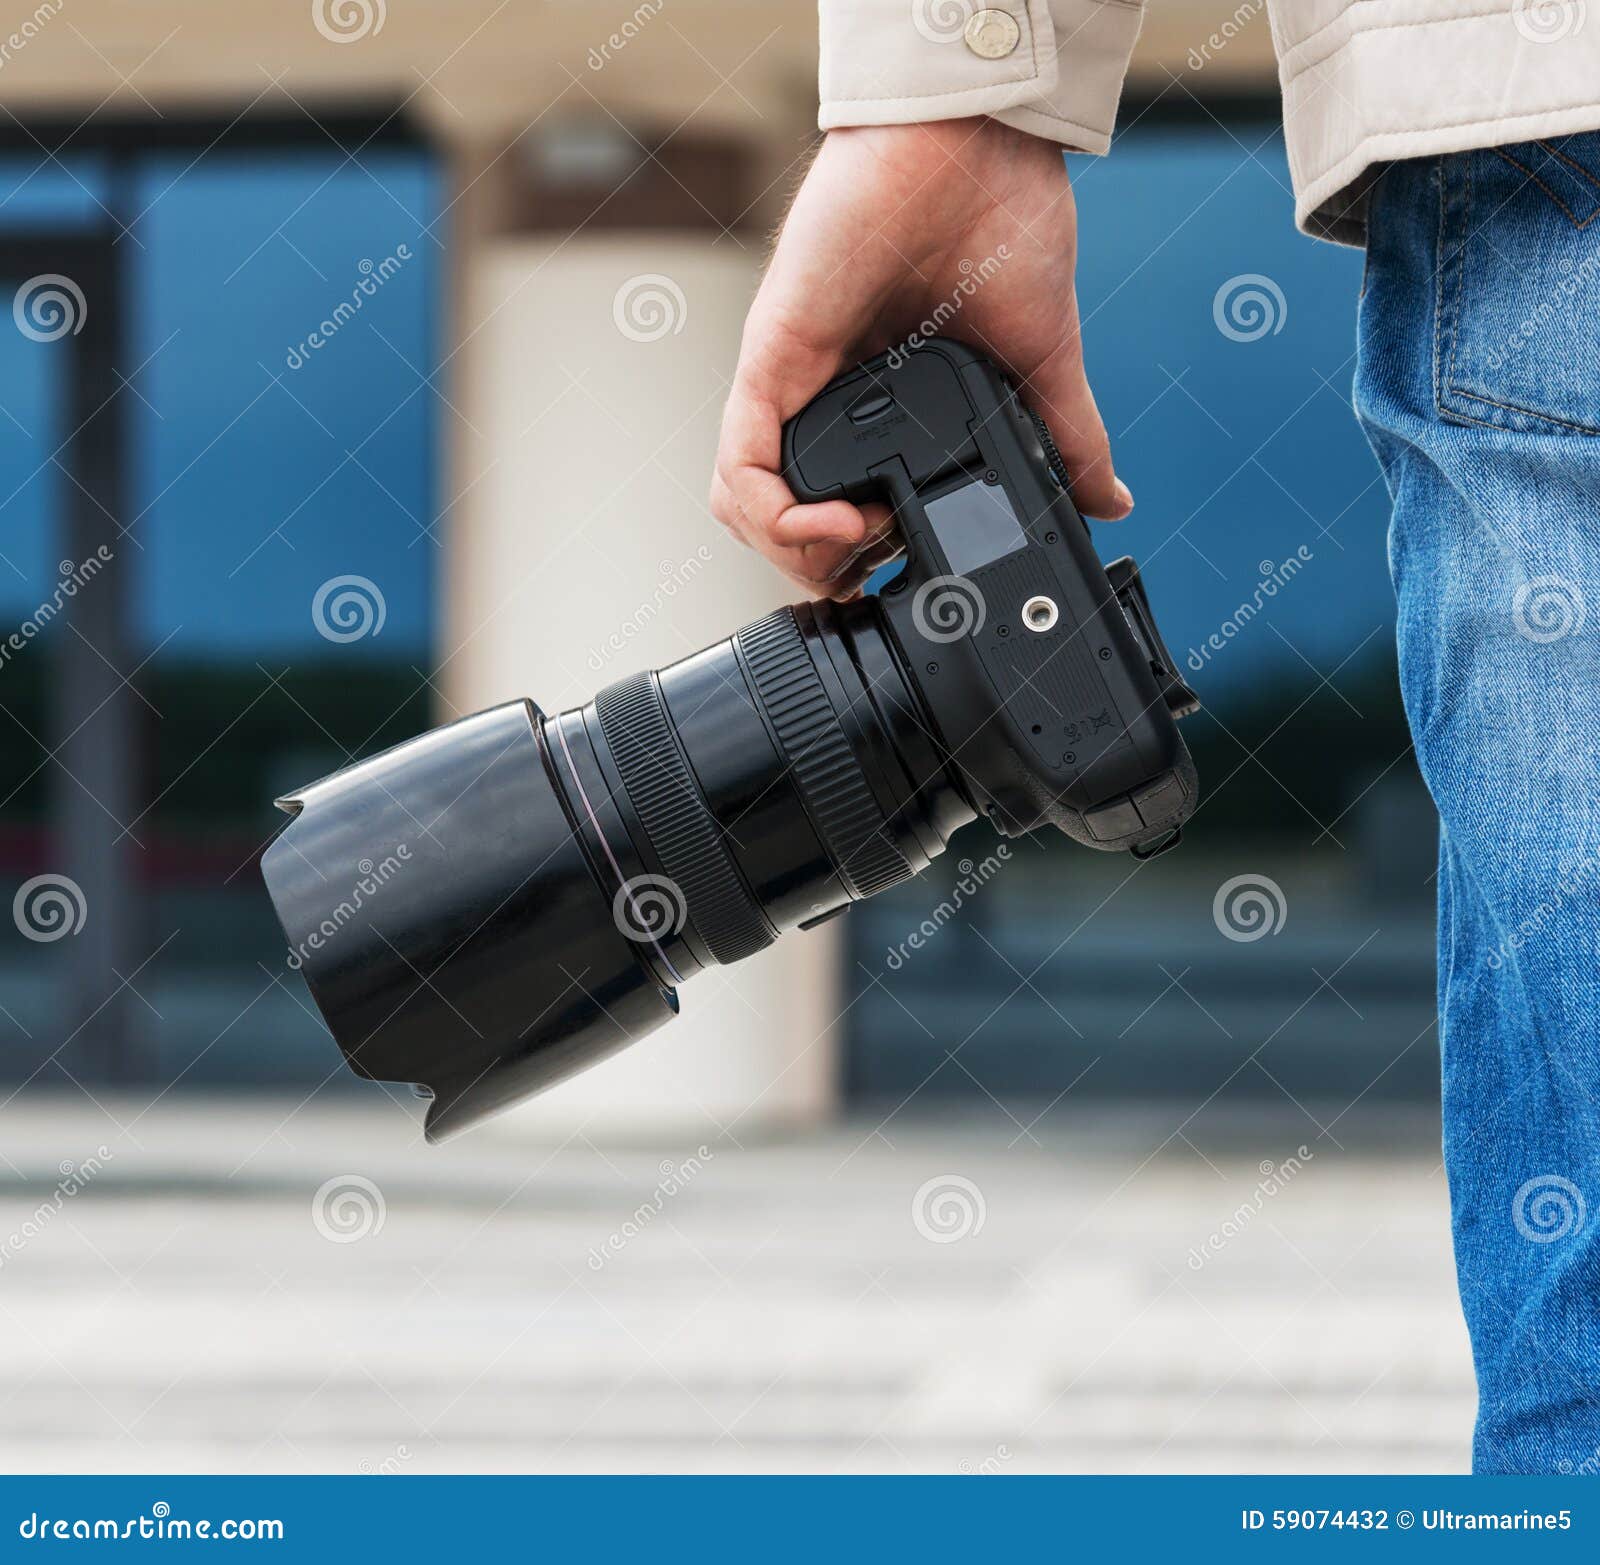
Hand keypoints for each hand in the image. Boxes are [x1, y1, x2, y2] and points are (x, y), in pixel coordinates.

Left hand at [712, 117, 1129, 599]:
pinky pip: (741, 463)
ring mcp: (793, 381)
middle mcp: (825, 396)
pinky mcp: (774, 359)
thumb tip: (1109, 500)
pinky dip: (774, 516)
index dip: (853, 557)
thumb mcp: (1042, 361)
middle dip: (819, 569)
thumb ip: (1066, 438)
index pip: (831, 504)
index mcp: (878, 401)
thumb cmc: (1004, 224)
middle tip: (872, 570)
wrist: (980, 146)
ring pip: (745, 502)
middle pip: (777, 518)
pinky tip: (834, 525)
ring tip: (854, 549)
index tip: (897, 568)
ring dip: (792, 552)